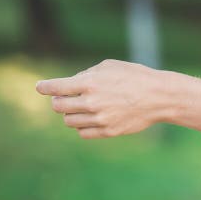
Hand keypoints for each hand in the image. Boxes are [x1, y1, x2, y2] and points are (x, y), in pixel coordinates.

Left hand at [35, 58, 166, 138]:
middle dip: (59, 102)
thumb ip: (87, 74)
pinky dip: (82, 126)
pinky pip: (83, 133)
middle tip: (66, 98)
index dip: (44, 87)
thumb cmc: (136, 76)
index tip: (40, 87)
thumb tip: (70, 85)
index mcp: (90, 83)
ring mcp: (100, 119)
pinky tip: (91, 118)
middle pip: (58, 107)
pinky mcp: (108, 131)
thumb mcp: (110, 66)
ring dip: (71, 115)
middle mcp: (92, 102)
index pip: (55, 88)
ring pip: (69, 122)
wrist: (160, 97)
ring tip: (83, 108)